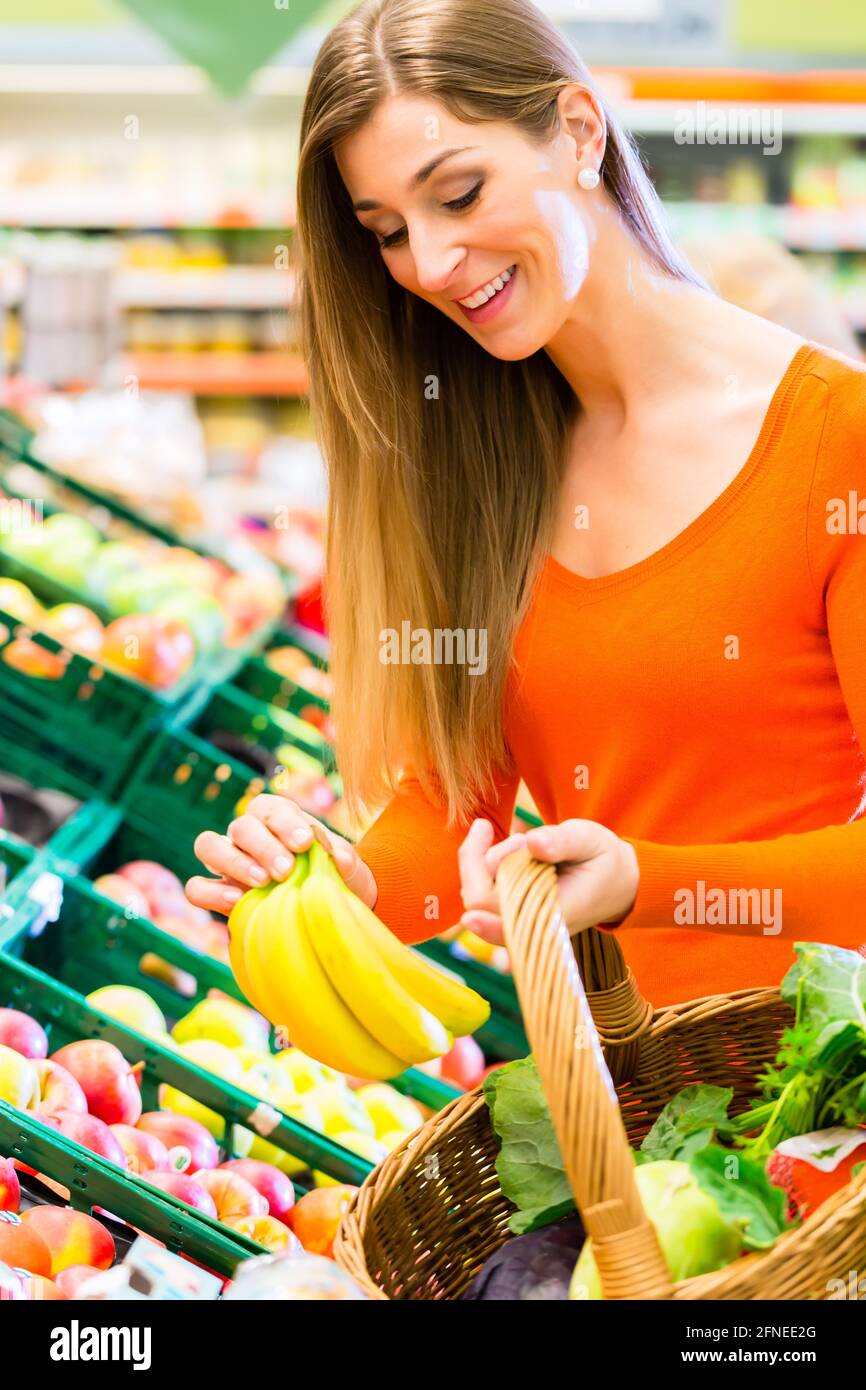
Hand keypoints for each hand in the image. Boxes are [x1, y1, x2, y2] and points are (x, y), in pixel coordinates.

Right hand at [185, 792, 377, 916]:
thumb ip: (342, 858)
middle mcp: (247, 835)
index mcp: (276, 818)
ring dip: (234, 862)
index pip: (269, 807)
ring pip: (208, 845)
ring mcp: (229, 863)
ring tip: (262, 882)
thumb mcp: (347, 867)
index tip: (305, 843)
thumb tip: (340, 858)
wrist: (327, 908)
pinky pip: (196, 887)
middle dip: (263, 846)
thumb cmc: (334, 877)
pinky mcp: (219, 894)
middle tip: (285, 870)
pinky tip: (237, 901)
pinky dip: (211, 891)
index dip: (284, 822)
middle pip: (241, 826)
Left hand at [458, 818, 638, 943]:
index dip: (475, 877)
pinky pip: (488, 894)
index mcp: (550, 915)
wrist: (619, 885)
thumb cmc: (604, 861)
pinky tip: (519, 852)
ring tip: (527, 843)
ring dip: (494, 861)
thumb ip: (562, 842)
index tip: (482, 829)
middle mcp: (530, 927)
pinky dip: (494, 868)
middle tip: (514, 834)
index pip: (494, 907)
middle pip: (478, 900)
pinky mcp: (516, 916)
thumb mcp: (590, 841)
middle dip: (483, 858)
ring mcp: (521, 925)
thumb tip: (533, 843)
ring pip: (480, 894)